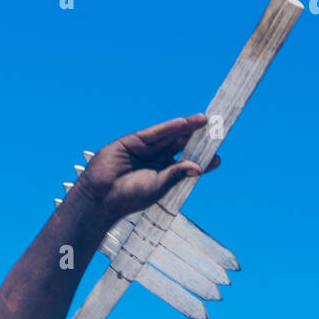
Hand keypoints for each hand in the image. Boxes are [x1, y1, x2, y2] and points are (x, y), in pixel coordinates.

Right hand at [75, 116, 217, 224]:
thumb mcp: (158, 187)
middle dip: (196, 139)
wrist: (101, 196)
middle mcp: (156, 161)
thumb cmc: (129, 197)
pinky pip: (154, 133)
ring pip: (169, 136)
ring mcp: (144, 150)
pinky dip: (168, 128)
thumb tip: (198, 168)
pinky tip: (182, 124)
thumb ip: (176, 174)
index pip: (186, 165)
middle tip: (215, 130)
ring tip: (203, 121)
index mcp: (163, 175)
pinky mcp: (132, 141)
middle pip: (180, 146)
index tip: (217, 158)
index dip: (201, 161)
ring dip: (186, 129)